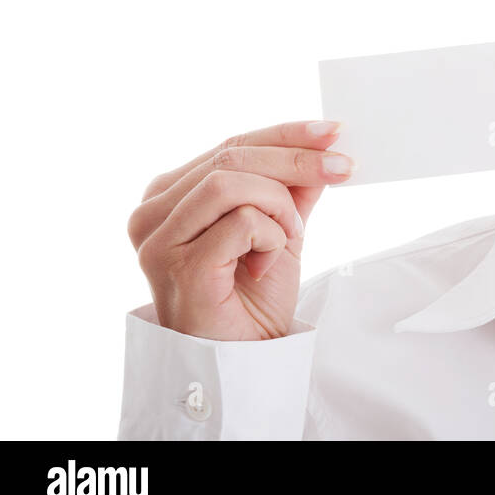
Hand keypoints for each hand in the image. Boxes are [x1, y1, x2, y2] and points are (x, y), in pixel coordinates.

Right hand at [127, 120, 354, 340]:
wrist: (242, 362)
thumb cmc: (251, 300)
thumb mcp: (281, 230)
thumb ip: (292, 188)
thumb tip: (322, 146)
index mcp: (169, 196)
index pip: (231, 144)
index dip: (285, 134)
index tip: (334, 132)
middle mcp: (152, 213)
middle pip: (231, 156)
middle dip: (296, 160)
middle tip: (342, 170)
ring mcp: (158, 241)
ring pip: (231, 182)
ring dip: (278, 206)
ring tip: (289, 239)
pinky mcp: (178, 267)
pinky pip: (239, 223)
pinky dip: (270, 237)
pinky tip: (265, 265)